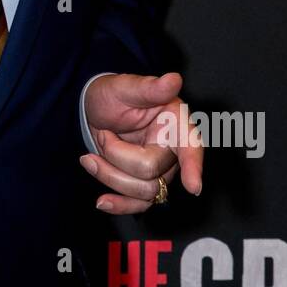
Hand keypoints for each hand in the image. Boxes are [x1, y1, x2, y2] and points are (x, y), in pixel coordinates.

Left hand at [80, 71, 202, 214]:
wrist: (94, 111)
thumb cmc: (113, 95)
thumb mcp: (124, 87)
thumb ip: (149, 87)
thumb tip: (173, 80)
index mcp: (175, 122)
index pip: (190, 146)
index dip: (193, 166)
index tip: (194, 186)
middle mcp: (173, 149)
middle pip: (152, 171)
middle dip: (117, 156)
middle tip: (104, 135)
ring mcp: (161, 170)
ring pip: (143, 192)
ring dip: (110, 175)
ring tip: (92, 154)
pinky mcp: (145, 185)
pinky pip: (138, 205)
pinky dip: (118, 205)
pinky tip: (101, 201)